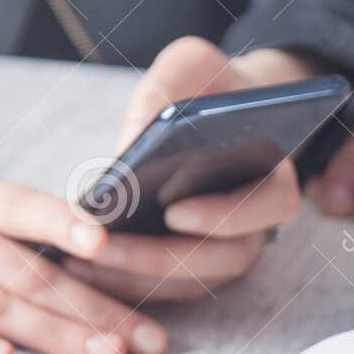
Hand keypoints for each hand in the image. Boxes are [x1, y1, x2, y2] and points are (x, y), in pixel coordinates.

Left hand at [87, 37, 319, 301]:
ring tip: (79, 261)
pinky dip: (125, 285)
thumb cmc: (209, 85)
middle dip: (161, 257)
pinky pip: (167, 290)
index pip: (269, 206)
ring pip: (192, 283)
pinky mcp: (194, 267)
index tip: (173, 212)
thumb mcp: (193, 63)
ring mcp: (228, 250)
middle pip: (223, 258)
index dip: (225, 216)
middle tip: (105, 245)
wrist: (214, 111)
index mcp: (276, 173)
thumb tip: (133, 142)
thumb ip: (170, 85)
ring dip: (136, 279)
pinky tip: (77, 267)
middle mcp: (259, 223)